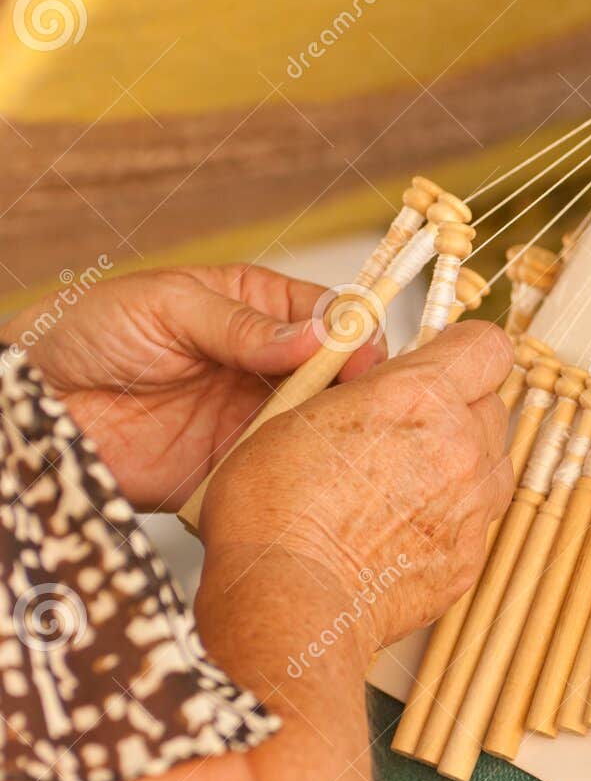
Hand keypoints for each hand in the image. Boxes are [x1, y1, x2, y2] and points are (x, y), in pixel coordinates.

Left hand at [6, 264, 385, 510]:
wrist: (36, 405)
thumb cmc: (89, 333)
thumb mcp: (167, 306)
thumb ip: (242, 325)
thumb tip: (317, 337)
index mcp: (257, 308)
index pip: (329, 315)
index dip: (355, 334)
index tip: (363, 356)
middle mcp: (266, 363)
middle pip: (338, 373)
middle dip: (357, 386)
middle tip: (359, 403)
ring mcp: (255, 415)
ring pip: (319, 423)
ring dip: (333, 431)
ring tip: (337, 439)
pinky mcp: (238, 465)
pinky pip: (284, 470)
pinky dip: (301, 473)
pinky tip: (307, 472)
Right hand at [198, 322, 514, 652]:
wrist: (289, 604)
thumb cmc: (275, 512)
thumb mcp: (297, 414)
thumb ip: (362, 391)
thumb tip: (381, 380)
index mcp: (420, 397)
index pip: (488, 347)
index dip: (465, 350)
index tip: (444, 358)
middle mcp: (461, 447)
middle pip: (491, 406)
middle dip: (458, 410)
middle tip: (408, 428)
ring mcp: (473, 506)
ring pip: (491, 465)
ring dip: (460, 464)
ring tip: (402, 483)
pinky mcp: (470, 557)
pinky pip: (476, 522)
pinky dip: (448, 519)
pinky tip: (400, 530)